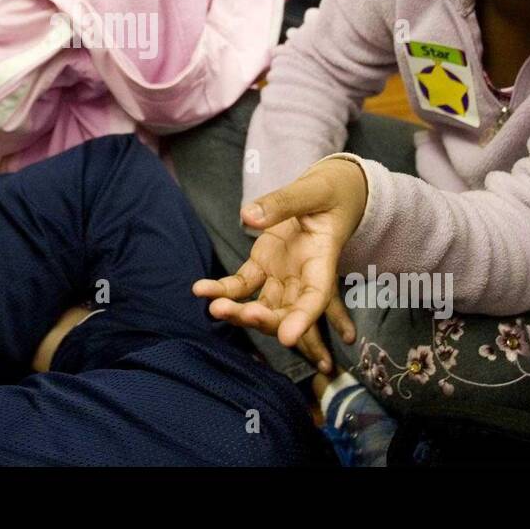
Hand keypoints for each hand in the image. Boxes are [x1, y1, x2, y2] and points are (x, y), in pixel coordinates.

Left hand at [193, 158, 367, 371]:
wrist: (329, 192)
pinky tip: (200, 290)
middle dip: (263, 320)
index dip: (303, 319)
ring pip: (262, 306)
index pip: (316, 297)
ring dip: (239, 313)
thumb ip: (283, 203)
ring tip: (215, 308)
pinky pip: (241, 285)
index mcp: (323, 260)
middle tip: (236, 313)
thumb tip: (247, 216)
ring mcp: (282, 275)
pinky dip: (222, 290)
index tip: (286, 338)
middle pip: (286, 311)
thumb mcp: (313, 190)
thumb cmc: (330, 191)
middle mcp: (303, 276)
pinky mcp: (263, 266)